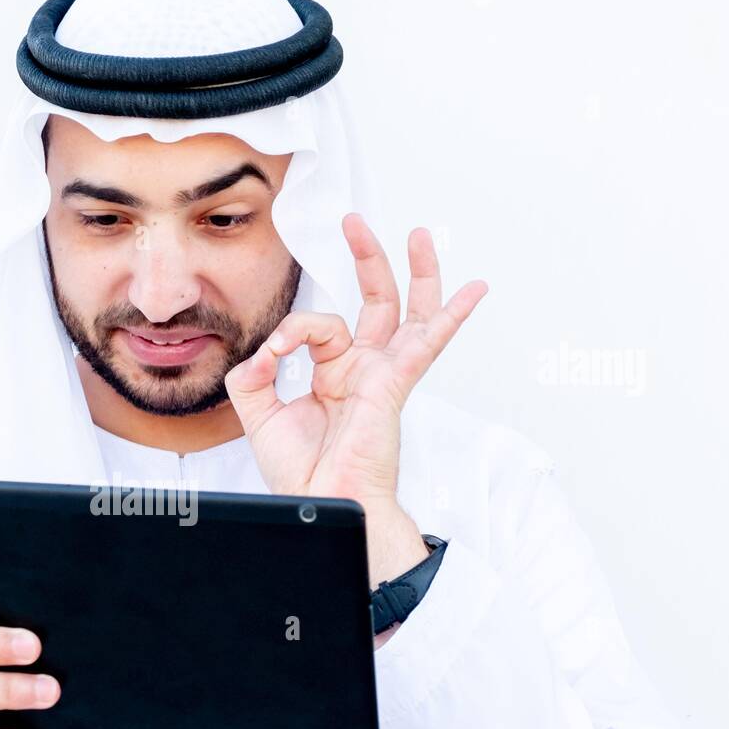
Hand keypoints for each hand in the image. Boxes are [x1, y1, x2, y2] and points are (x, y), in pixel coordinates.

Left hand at [225, 214, 487, 512]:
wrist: (322, 505)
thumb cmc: (302, 474)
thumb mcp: (259, 416)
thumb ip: (253, 375)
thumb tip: (265, 347)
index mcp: (334, 377)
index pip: (315, 328)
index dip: (288, 332)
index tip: (270, 357)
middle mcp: (363, 371)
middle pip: (374, 303)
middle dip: (367, 259)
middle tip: (355, 223)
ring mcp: (383, 375)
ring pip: (406, 312)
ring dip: (414, 272)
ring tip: (419, 234)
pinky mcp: (393, 384)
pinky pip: (426, 342)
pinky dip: (451, 315)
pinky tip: (474, 290)